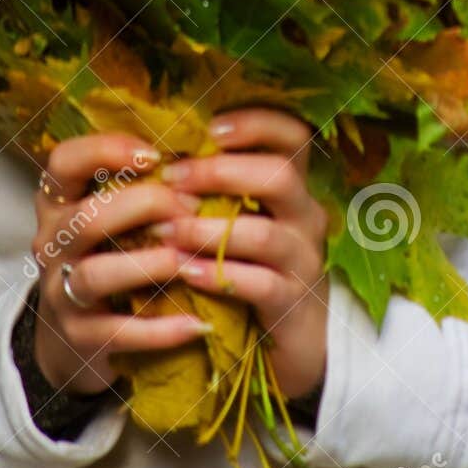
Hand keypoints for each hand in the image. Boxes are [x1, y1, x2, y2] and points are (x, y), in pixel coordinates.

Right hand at [29, 133, 209, 396]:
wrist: (79, 334)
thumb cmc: (111, 254)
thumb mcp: (112, 215)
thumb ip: (142, 185)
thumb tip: (204, 158)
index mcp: (59, 201)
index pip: (64, 162)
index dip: (106, 151)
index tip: (155, 156)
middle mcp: (52, 243)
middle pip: (86, 217)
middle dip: (144, 207)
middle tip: (192, 208)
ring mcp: (61, 291)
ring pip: (95, 274)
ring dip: (149, 265)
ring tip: (193, 263)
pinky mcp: (78, 336)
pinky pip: (116, 332)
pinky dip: (159, 330)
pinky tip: (198, 323)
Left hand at [149, 107, 329, 400]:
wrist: (290, 344)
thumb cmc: (252, 267)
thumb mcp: (240, 221)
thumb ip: (216, 190)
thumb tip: (161, 155)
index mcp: (293, 187)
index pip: (293, 135)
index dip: (257, 123)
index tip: (211, 129)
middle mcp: (306, 216)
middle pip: (280, 176)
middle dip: (220, 173)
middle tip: (171, 178)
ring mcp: (303, 260)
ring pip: (265, 233)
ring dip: (209, 230)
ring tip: (166, 231)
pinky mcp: (293, 303)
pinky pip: (260, 284)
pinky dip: (219, 275)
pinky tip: (187, 272)